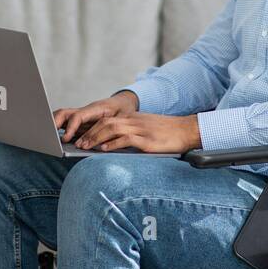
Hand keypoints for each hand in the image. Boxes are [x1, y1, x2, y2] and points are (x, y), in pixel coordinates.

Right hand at [53, 90, 138, 142]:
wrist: (124, 103)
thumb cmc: (124, 111)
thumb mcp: (123, 119)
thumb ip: (112, 129)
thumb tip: (101, 143)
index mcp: (95, 109)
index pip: (78, 116)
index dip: (70, 127)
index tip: (66, 139)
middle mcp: (85, 111)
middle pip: (63, 113)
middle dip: (53, 123)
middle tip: (49, 138)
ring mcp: (81, 116)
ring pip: (62, 117)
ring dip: (54, 126)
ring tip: (48, 140)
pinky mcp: (80, 122)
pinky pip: (66, 124)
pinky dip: (59, 131)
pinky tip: (56, 142)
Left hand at [74, 112, 201, 154]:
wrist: (188, 130)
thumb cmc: (168, 133)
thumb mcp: (147, 129)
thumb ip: (132, 134)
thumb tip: (113, 145)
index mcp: (134, 118)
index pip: (107, 119)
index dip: (92, 128)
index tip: (82, 137)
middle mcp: (135, 121)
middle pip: (106, 123)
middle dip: (90, 133)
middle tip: (79, 144)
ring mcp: (141, 130)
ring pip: (112, 129)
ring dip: (97, 138)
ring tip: (86, 147)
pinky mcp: (148, 140)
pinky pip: (127, 139)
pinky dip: (113, 143)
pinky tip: (105, 149)